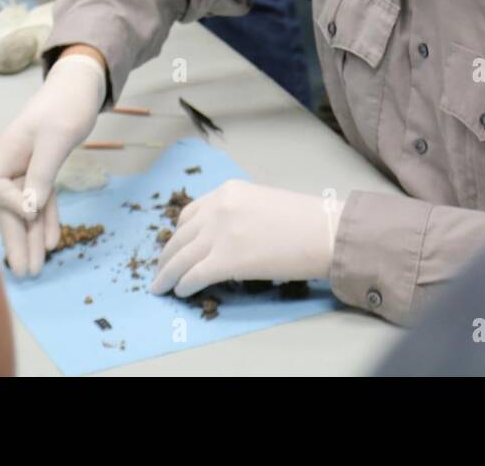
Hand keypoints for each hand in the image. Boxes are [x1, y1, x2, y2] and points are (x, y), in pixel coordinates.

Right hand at [0, 53, 107, 276]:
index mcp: (6, 151)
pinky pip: (42, 199)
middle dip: (16, 240)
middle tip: (22, 273)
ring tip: (36, 269)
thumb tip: (27, 209)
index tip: (29, 210)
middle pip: (8, 206)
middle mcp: (11, 162)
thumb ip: (41, 172)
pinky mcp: (44, 169)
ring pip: (26, 208)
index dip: (6, 202)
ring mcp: (26, 167)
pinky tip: (53, 242)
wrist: (83, 87)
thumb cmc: (67, 105)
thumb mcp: (56, 138)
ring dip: (32, 238)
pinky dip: (47, 219)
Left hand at [150, 181, 344, 297]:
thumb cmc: (305, 220)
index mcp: (227, 191)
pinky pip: (194, 275)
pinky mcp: (225, 260)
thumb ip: (238, 214)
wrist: (324, 232)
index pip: (190, 215)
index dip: (178, 235)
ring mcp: (219, 234)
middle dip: (167, 256)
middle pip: (180, 237)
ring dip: (167, 274)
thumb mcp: (263, 203)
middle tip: (160, 271)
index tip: (175, 248)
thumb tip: (225, 238)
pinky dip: (183, 285)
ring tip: (160, 287)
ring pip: (180, 257)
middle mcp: (217, 208)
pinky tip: (181, 292)